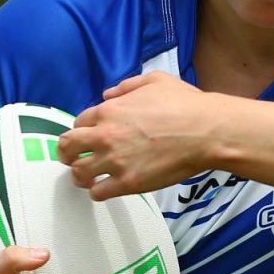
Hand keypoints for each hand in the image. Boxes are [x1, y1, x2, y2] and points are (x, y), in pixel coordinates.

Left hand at [58, 73, 217, 200]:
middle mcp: (105, 136)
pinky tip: (105, 189)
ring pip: (79, 174)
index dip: (81, 131)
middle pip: (68, 147)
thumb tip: (109, 93)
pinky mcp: (128, 183)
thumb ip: (127, 86)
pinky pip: (99, 193)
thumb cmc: (186, 105)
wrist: (206, 132)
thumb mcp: (155, 81)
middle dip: (67, 154)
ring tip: (89, 179)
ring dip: (81, 176)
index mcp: (109, 111)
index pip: (78, 123)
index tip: (86, 138)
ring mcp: (115, 161)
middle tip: (71, 159)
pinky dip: (98, 192)